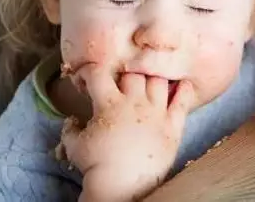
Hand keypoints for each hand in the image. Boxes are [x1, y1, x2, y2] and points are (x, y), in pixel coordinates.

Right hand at [59, 65, 194, 200]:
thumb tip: (70, 120)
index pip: (99, 74)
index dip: (93, 71)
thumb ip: (70, 129)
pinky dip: (185, 91)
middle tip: (124, 83)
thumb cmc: (96, 164)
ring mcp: (157, 112)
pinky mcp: (173, 125)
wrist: (123, 183)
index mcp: (109, 104)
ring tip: (151, 82)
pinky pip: (183, 102)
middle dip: (126, 74)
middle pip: (133, 74)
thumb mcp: (74, 146)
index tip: (91, 77)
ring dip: (154, 78)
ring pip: (159, 82)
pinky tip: (185, 84)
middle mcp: (135, 102)